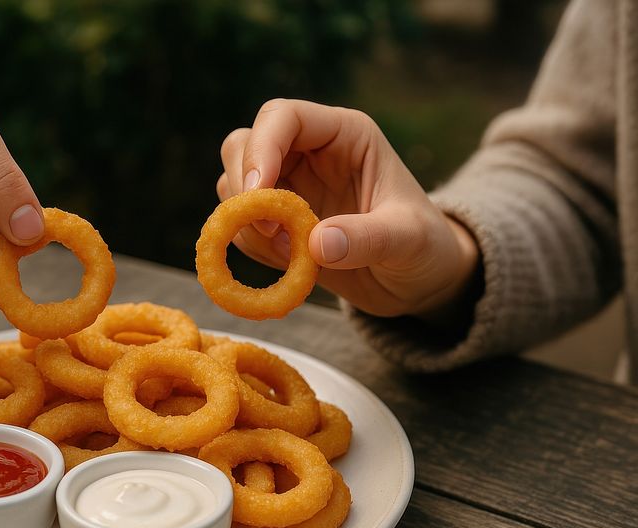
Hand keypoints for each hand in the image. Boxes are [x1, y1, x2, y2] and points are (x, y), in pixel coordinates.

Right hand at [216, 98, 479, 320]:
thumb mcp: (409, 240)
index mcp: (343, 135)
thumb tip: (318, 243)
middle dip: (243, 188)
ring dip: (246, 223)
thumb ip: (368, 238)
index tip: (257, 193)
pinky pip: (238, 227)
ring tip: (290, 254)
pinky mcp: (273, 222)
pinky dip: (251, 247)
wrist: (415, 282)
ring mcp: (285, 187)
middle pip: (242, 145)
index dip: (261, 148)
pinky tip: (289, 265)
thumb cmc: (423, 248)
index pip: (283, 117)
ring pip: (232, 187)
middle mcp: (306, 153)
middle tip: (268, 231)